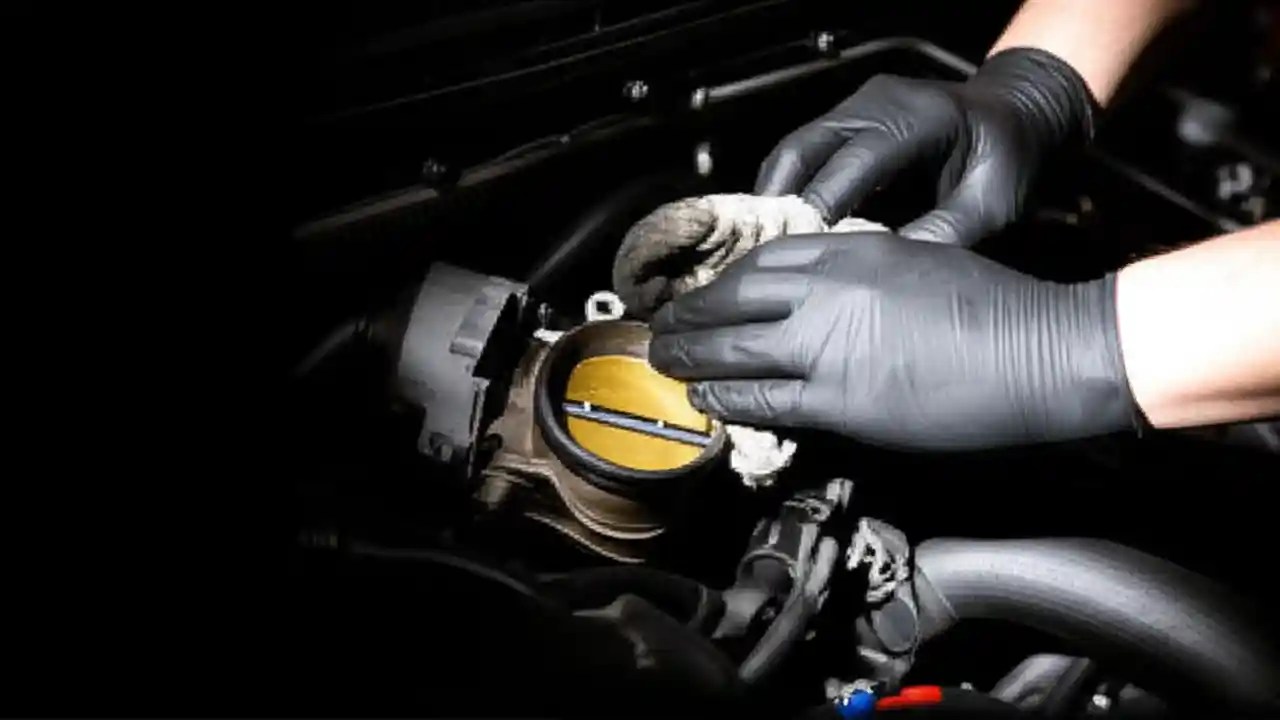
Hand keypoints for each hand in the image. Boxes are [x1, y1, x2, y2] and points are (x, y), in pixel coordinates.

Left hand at [648, 233, 1142, 450]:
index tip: (703, 294)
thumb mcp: (919, 260)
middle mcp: (831, 293)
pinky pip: (765, 399)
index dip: (721, 283)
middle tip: (663, 329)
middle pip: (734, 302)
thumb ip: (862, 269)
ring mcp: (832, 348)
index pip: (762, 262)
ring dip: (692, 360)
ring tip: (669, 366)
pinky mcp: (843, 401)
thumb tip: (816, 292)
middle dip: (688, 318)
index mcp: (853, 251)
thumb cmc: (994, 305)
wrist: (1039, 350)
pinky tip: (706, 402)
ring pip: (736, 351)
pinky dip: (727, 400)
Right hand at [755, 48, 1095, 247]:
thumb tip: (885, 273)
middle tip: (769, 255)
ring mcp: (858, 105)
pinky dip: (788, 186)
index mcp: (918, 119)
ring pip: (794, 148)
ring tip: (768, 245)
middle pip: (804, 149)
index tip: (801, 254)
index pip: (852, 163)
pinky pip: (802, 150)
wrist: (1016, 112)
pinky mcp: (847, 115)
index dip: (821, 209)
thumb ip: (945, 233)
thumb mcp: (993, 202)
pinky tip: (786, 226)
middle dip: (782, 204)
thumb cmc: (1009, 156)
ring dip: (777, 196)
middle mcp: (878, 103)